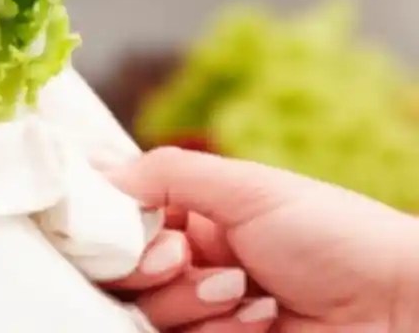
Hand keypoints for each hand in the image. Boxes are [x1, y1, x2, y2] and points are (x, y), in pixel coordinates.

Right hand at [104, 147, 418, 331]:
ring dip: (187, 300)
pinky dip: (212, 331)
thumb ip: (167, 173)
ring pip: (145, 309)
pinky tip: (258, 320)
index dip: (113, 222)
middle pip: (122, 268)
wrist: (402, 309)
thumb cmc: (336, 236)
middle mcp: (195, 262)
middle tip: (181, 258)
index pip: (123, 216)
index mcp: (199, 214)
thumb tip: (95, 168)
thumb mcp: (248, 187)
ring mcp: (206, 311)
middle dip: (146, 264)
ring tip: (242, 292)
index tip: (118, 221)